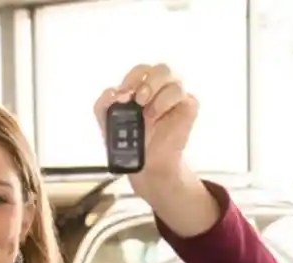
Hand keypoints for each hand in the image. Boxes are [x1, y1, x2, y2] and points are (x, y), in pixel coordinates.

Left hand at [93, 63, 197, 195]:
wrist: (145, 163)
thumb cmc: (129, 139)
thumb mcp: (106, 120)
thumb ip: (104, 103)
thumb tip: (114, 92)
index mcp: (142, 86)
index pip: (141, 71)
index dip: (132, 78)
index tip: (124, 94)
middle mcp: (160, 88)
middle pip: (161, 69)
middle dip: (149, 82)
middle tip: (139, 100)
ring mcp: (175, 97)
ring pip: (174, 80)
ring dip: (158, 96)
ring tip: (149, 114)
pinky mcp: (188, 107)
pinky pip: (183, 95)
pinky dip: (168, 103)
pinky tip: (159, 116)